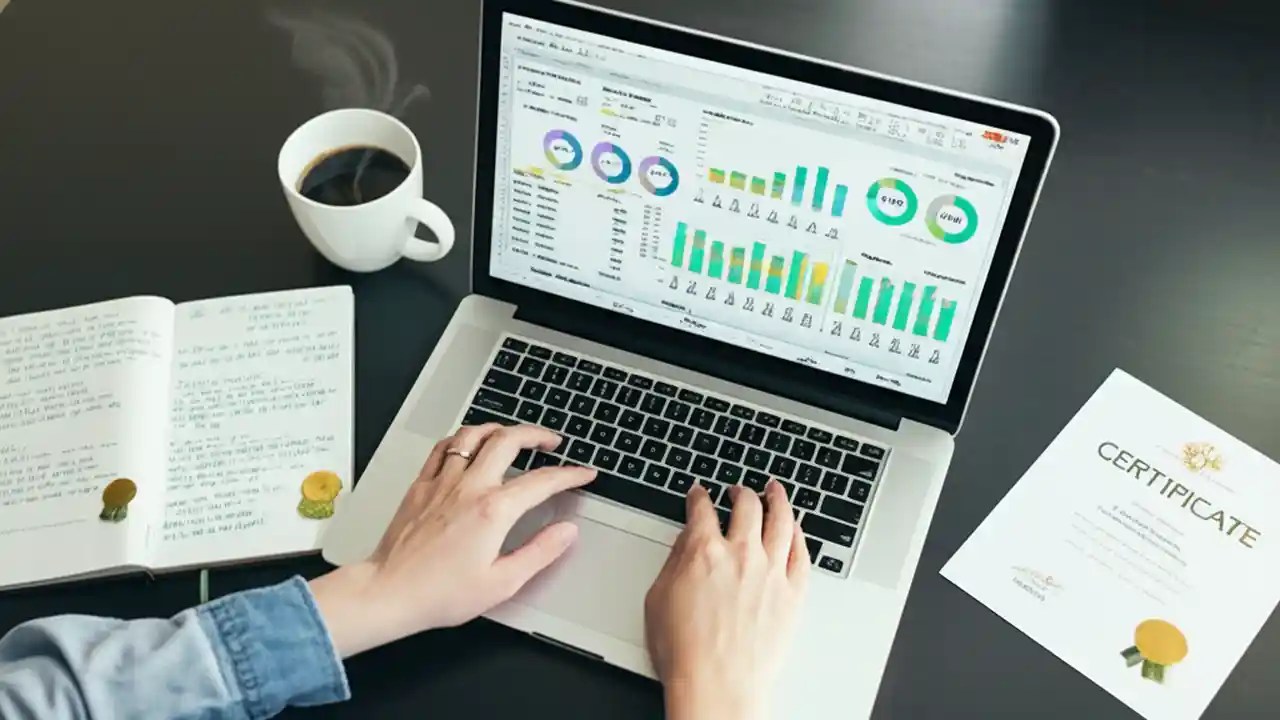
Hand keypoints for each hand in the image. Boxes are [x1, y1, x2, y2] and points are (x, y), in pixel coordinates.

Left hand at [310, 423, 595, 656]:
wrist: (389, 592)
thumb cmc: (440, 593)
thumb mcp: (503, 582)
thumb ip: (540, 551)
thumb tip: (566, 532)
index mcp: (493, 511)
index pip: (542, 481)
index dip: (569, 474)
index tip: (583, 473)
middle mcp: (468, 487)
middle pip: (508, 440)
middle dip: (537, 434)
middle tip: (552, 441)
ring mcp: (442, 482)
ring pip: (474, 435)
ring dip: (500, 428)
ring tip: (514, 434)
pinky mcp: (421, 486)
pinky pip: (443, 447)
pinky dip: (462, 438)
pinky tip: (469, 442)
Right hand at [645, 481, 809, 719]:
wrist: (717, 684)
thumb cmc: (685, 651)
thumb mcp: (659, 597)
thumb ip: (674, 561)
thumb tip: (685, 541)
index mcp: (703, 551)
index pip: (702, 508)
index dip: (699, 496)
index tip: (699, 493)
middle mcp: (741, 554)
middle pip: (746, 505)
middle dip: (740, 492)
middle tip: (738, 490)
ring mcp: (771, 572)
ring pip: (782, 520)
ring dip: (778, 499)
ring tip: (775, 490)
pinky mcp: (792, 593)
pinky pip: (801, 553)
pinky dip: (798, 535)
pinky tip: (795, 529)